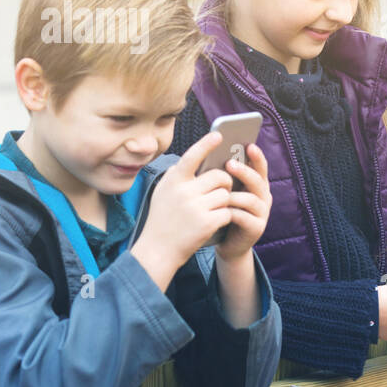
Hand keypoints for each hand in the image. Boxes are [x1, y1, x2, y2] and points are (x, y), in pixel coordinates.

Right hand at [131, 131, 235, 288]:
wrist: (158, 250)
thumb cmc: (163, 219)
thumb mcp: (163, 192)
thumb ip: (178, 176)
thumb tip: (199, 159)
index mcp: (173, 180)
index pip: (192, 156)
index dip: (206, 144)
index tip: (219, 135)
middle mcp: (183, 191)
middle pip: (220, 176)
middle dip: (225, 183)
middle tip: (221, 190)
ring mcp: (196, 207)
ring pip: (226, 194)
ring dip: (225, 201)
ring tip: (213, 209)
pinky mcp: (207, 222)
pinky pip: (228, 211)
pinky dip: (225, 216)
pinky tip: (215, 222)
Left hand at [216, 143, 271, 260]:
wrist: (227, 244)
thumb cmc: (222, 212)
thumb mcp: (224, 193)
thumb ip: (224, 178)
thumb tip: (210, 155)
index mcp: (257, 185)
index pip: (260, 167)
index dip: (257, 156)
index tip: (249, 145)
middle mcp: (264, 197)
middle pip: (258, 181)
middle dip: (244, 171)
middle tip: (229, 163)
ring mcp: (262, 213)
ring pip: (251, 199)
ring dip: (235, 194)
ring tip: (221, 191)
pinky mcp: (256, 228)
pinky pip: (245, 217)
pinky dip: (232, 213)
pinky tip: (221, 210)